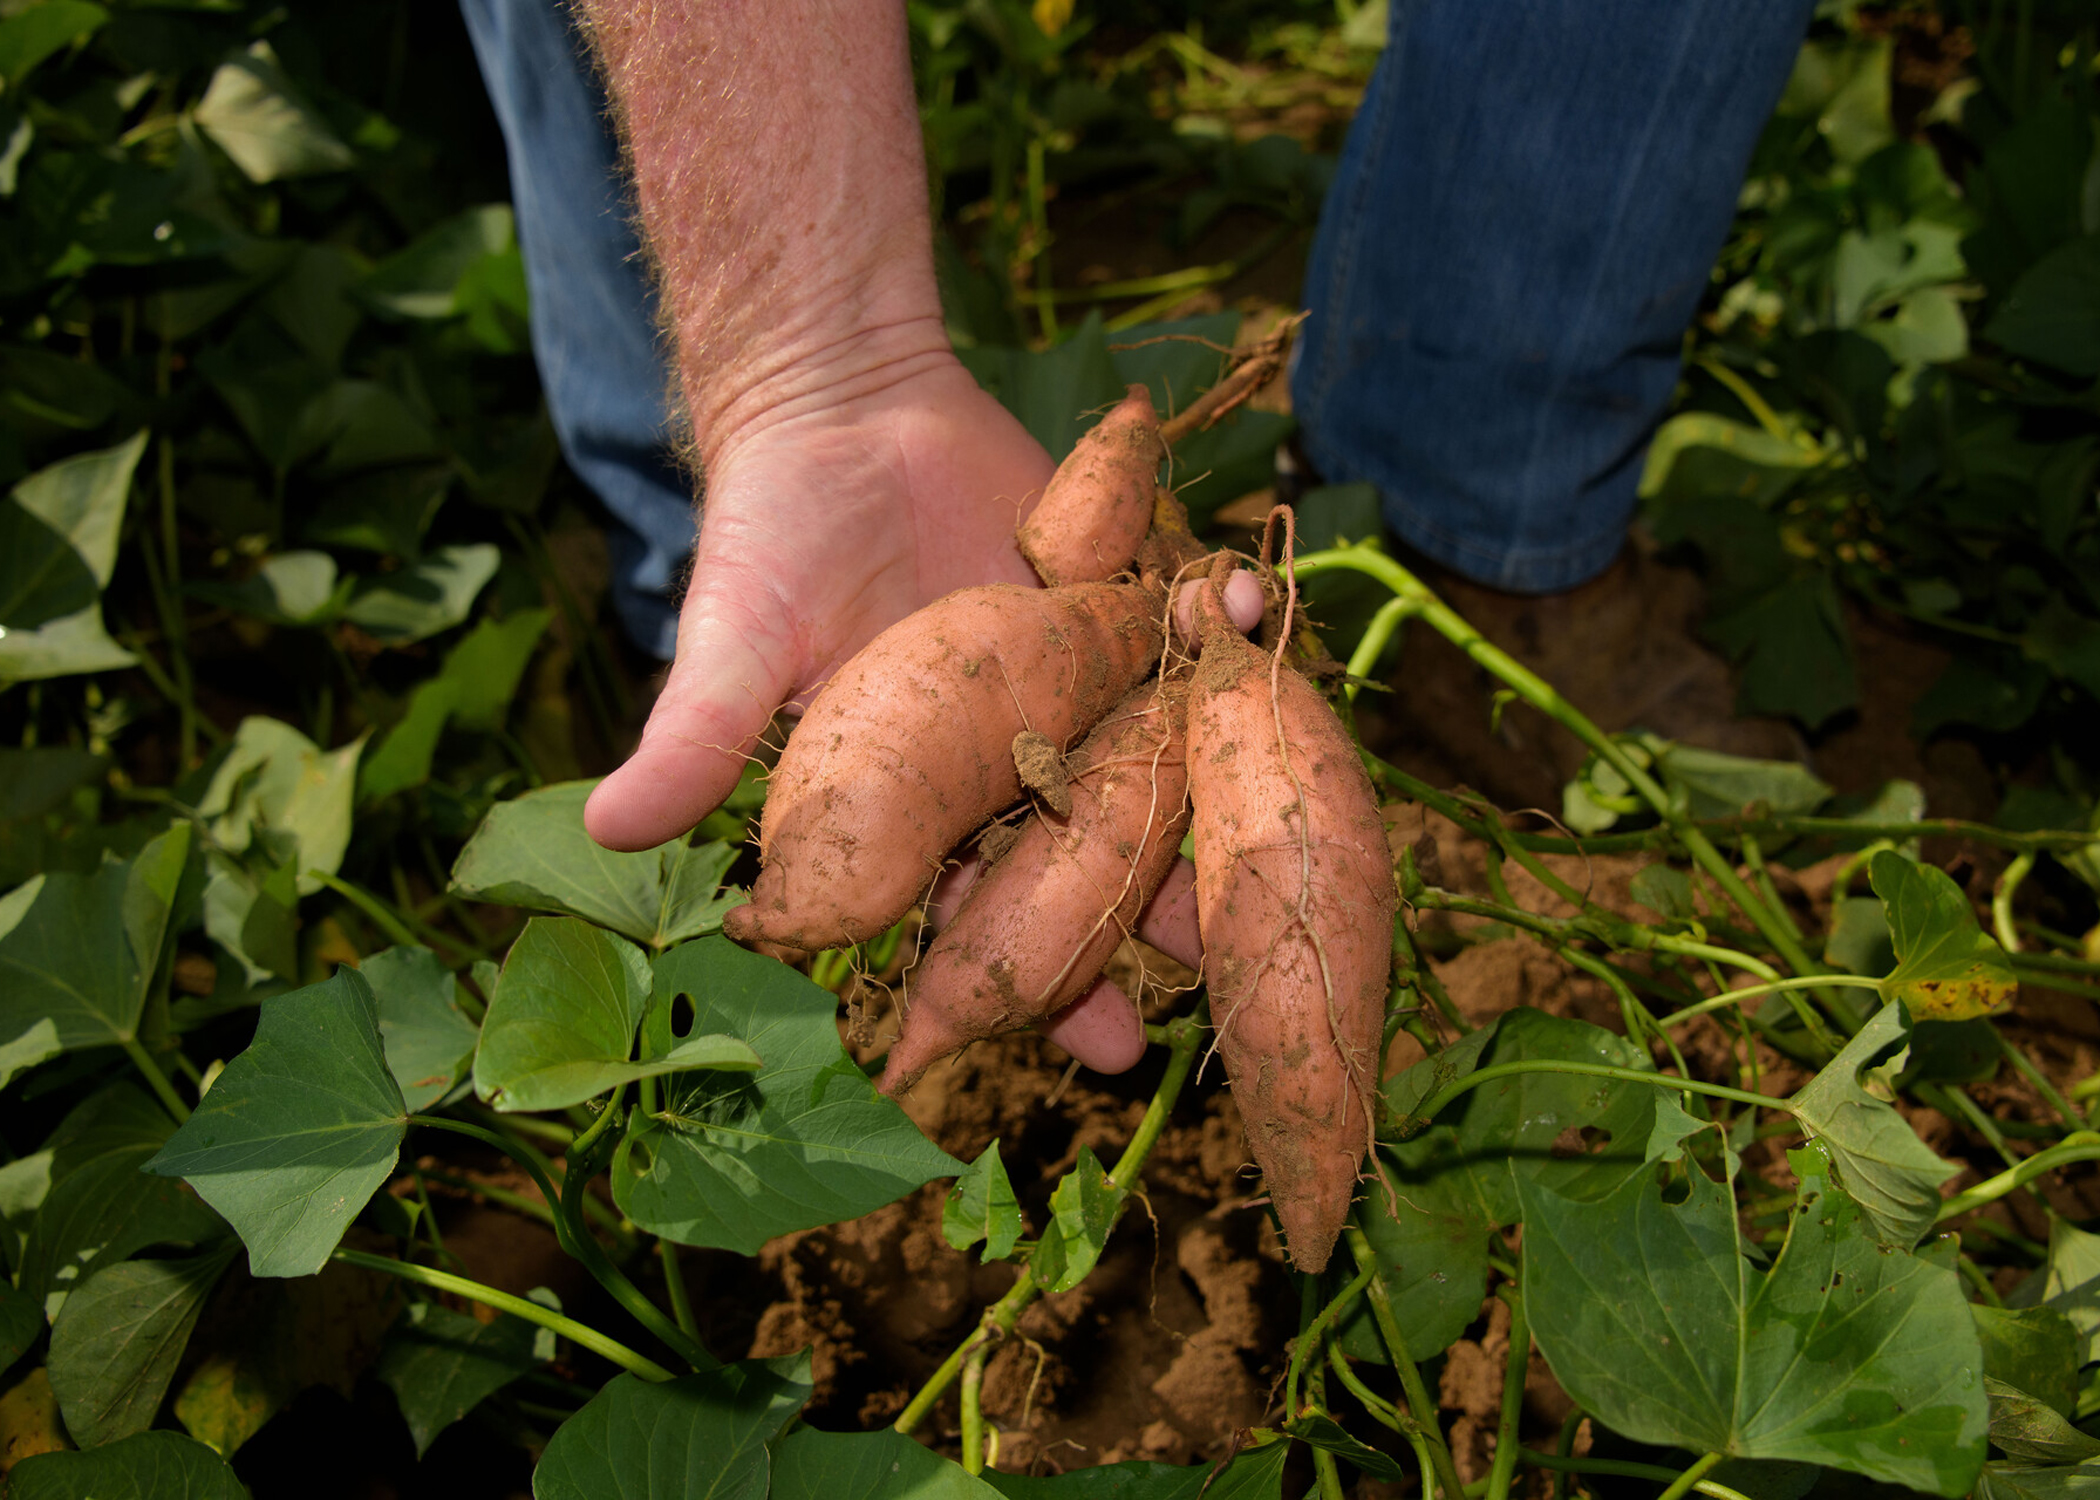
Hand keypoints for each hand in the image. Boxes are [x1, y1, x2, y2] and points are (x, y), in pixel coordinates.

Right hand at [583, 345, 1265, 1075]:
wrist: (842, 402)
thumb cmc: (772, 532)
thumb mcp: (733, 641)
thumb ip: (695, 738)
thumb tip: (605, 830)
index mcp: (916, 803)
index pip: (980, 914)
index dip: (1035, 978)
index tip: (1095, 1044)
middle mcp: (1004, 762)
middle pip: (1082, 865)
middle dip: (1142, 932)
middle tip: (1215, 990)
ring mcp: (1071, 685)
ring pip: (1150, 774)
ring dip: (1208, 822)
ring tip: (1274, 888)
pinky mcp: (1118, 606)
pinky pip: (1183, 655)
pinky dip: (1229, 676)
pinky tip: (1287, 716)